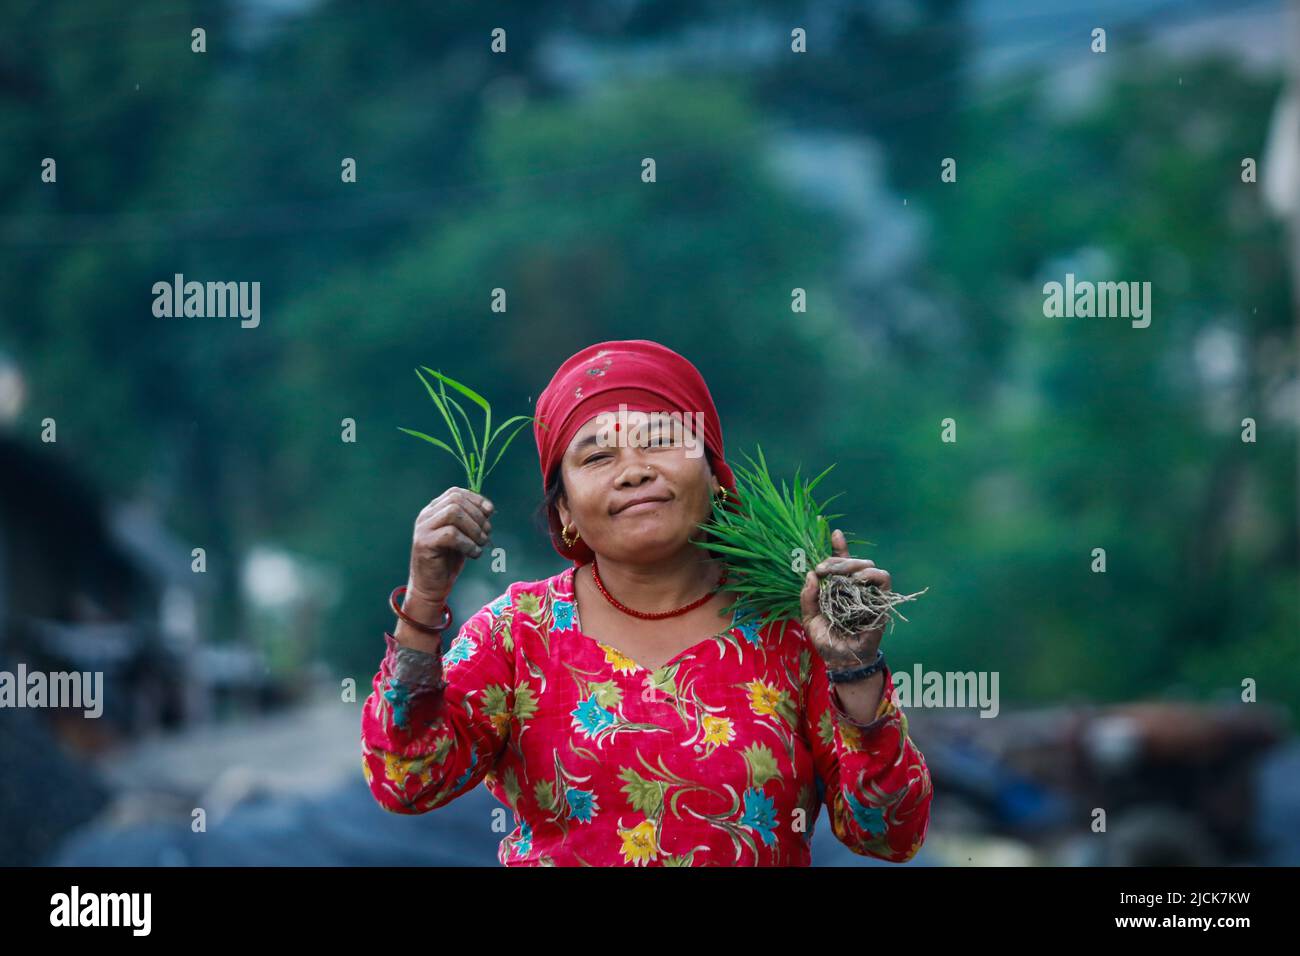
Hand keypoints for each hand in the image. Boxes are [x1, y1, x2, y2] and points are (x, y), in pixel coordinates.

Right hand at [408, 486, 493, 603]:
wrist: (431, 587)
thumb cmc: (449, 560)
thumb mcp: (464, 535)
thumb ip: (472, 520)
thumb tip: (489, 509)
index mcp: (434, 510)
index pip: (455, 493)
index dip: (476, 499)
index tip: (490, 512)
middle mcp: (426, 515)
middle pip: (456, 501)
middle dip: (477, 516)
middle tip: (486, 535)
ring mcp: (423, 528)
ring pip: (453, 514)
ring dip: (474, 529)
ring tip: (480, 545)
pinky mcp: (424, 543)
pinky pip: (451, 534)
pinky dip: (468, 544)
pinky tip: (473, 555)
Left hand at [798, 528, 891, 670]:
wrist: (841, 661)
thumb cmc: (826, 640)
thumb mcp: (809, 617)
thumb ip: (807, 596)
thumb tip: (809, 574)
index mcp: (839, 587)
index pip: (841, 561)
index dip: (839, 545)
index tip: (832, 530)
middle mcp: (855, 587)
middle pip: (854, 561)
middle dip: (838, 559)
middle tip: (823, 568)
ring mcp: (869, 593)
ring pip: (870, 566)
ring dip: (854, 564)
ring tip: (840, 573)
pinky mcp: (882, 602)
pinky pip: (883, 580)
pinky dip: (872, 575)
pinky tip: (858, 579)